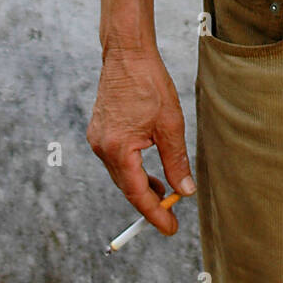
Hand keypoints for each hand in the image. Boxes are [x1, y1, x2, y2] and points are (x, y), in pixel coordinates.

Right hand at [87, 47, 195, 234]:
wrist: (127, 53)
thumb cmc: (149, 83)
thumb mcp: (170, 124)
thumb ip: (175, 161)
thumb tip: (184, 191)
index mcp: (119, 149)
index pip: (138, 193)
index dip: (155, 214)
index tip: (171, 228)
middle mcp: (102, 147)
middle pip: (127, 187)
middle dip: (149, 203)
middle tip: (170, 217)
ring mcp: (98, 139)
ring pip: (121, 174)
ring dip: (141, 185)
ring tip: (163, 193)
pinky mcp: (99, 130)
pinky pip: (116, 160)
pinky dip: (132, 169)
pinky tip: (147, 169)